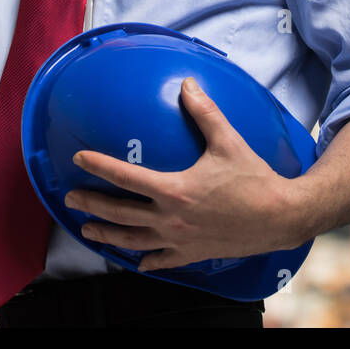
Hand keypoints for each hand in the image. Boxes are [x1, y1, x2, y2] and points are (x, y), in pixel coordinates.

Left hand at [65, 77, 309, 271]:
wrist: (279, 216)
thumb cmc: (254, 178)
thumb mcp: (229, 142)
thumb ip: (205, 113)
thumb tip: (187, 85)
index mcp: (174, 189)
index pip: (125, 177)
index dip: (99, 166)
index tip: (78, 159)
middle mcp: (170, 218)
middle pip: (119, 213)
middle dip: (91, 205)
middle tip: (70, 199)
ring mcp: (179, 239)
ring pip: (132, 241)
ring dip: (107, 235)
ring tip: (88, 231)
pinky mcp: (192, 253)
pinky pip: (162, 260)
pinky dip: (146, 262)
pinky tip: (135, 263)